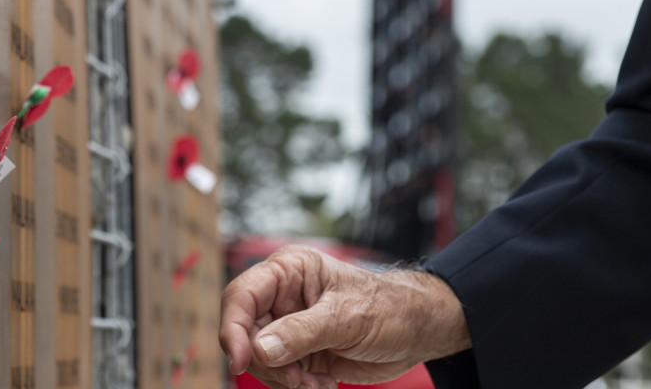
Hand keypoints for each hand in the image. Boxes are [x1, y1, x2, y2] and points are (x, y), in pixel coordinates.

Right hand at [219, 246, 470, 388]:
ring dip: (282, 378)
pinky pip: (278, 374)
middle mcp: (281, 296)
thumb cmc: (389, 309)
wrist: (418, 332)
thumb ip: (301, 332)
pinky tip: (322, 385)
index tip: (240, 361)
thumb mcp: (347, 318)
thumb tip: (259, 350)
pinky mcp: (297, 352)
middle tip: (295, 379)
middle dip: (265, 361)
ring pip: (258, 358)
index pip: (242, 295)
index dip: (232, 327)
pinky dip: (294, 386)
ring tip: (315, 384)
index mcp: (288, 271)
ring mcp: (288, 326)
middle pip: (244, 332)